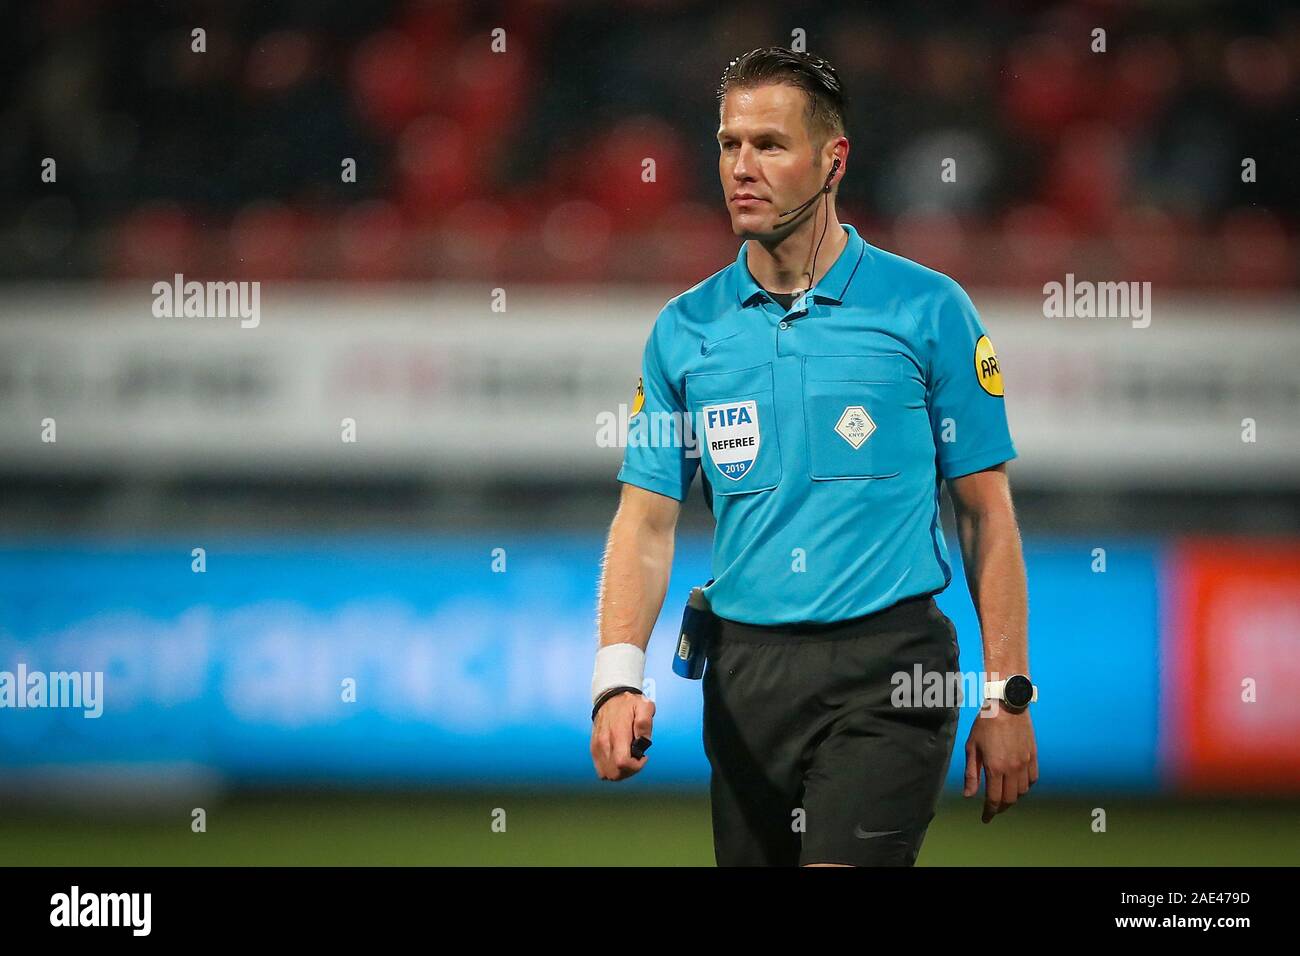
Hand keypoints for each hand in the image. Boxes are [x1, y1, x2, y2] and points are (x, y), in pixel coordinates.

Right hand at [590, 692, 654, 780]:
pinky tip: (619, 759)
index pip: (622, 763)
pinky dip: (611, 769)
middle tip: (637, 758)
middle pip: (614, 773)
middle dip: (630, 771)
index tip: (643, 757)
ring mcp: (597, 746)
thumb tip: (643, 740)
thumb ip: (645, 723)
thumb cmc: (628, 703)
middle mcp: (604, 742)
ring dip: (620, 772)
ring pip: (607, 774)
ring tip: (629, 759)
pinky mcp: (594, 748)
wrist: (610, 696)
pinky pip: (601, 769)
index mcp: (618, 733)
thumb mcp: (644, 706)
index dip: (636, 766)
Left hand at [963, 703, 1036, 822]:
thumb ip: (971, 774)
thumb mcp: (972, 748)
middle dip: (1001, 807)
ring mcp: (1025, 763)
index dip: (990, 812)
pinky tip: (1017, 785)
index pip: (994, 799)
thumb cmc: (985, 725)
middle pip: (1009, 799)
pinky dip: (1025, 786)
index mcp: (995, 768)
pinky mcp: (1033, 756)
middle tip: (994, 809)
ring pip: (1023, 791)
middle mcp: (1013, 769)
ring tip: (1004, 796)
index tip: (985, 818)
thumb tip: (969, 795)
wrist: (1007, 706)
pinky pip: (1033, 779)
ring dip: (1013, 798)